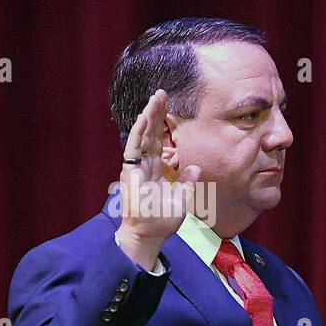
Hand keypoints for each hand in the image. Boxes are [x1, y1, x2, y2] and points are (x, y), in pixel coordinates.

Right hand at [116, 90, 200, 269]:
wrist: (149, 233)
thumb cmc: (164, 219)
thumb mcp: (183, 198)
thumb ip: (189, 181)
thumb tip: (195, 167)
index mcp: (158, 168)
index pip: (162, 140)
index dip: (165, 124)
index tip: (171, 107)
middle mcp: (147, 163)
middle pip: (152, 132)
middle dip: (157, 112)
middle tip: (163, 92)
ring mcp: (137, 165)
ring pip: (143, 134)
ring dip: (149, 116)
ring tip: (156, 97)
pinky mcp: (131, 170)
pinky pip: (135, 148)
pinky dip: (139, 132)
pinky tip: (145, 118)